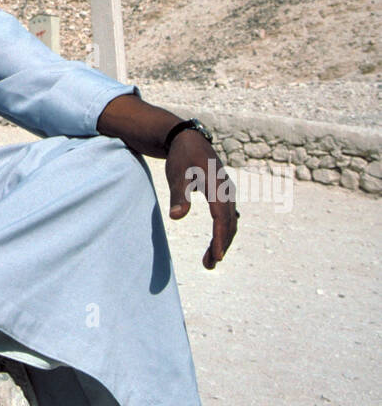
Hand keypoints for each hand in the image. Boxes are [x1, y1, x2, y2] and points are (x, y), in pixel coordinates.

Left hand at [166, 131, 238, 269]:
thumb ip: (178, 196)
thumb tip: (176, 217)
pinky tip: (217, 243)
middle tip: (209, 265)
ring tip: (209, 260)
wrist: (188, 139)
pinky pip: (227, 216)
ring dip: (223, 240)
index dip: (220, 237)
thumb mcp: (176, 174)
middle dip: (221, 245)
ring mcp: (227, 192)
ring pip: (230, 221)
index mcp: (216, 186)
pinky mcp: (223, 194)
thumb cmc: (181, 157)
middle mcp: (226, 190)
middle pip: (228, 222)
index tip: (217, 256)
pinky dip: (223, 231)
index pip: (220, 217)